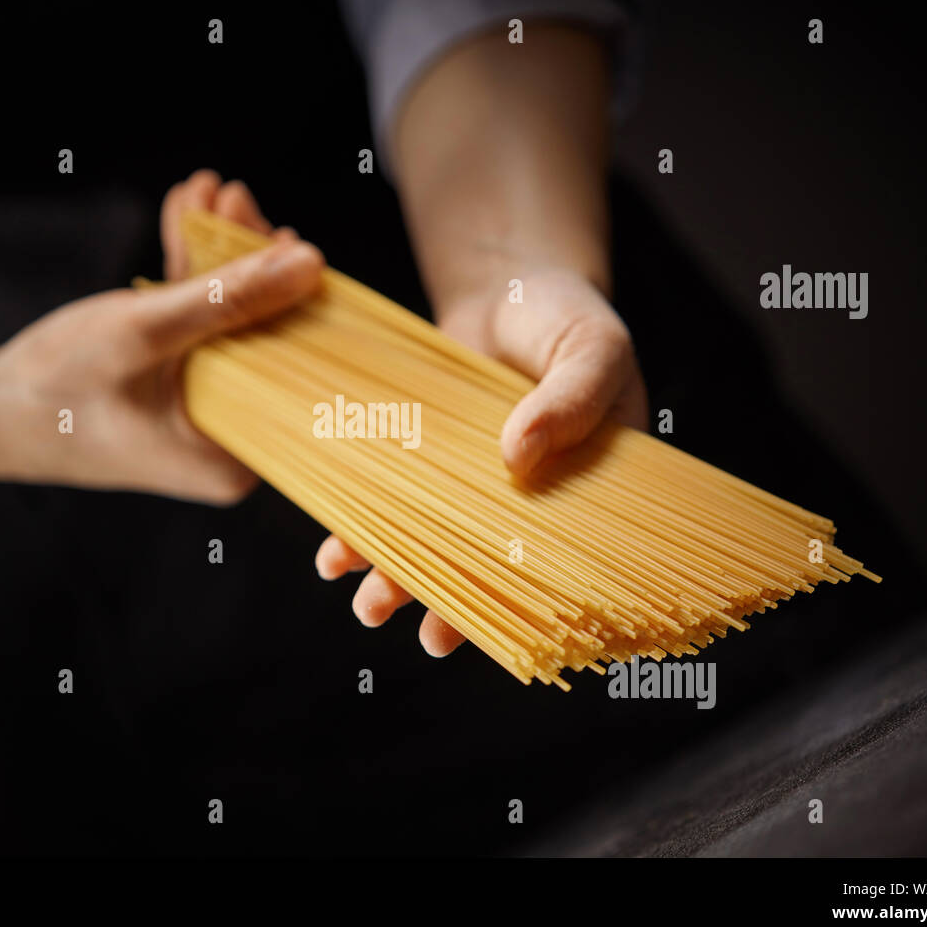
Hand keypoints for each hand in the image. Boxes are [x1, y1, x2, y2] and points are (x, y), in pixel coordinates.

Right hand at [0, 219, 322, 502]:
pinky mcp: (179, 388)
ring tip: (208, 191)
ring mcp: (204, 414)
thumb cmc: (57, 387)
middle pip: (263, 335)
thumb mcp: (147, 332)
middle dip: (248, 258)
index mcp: (234, 457)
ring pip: (230, 321)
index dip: (292, 292)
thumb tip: (310, 263)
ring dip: (218, 254)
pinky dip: (191, 274)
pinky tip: (187, 216)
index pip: (292, 364)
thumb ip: (231, 297)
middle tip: (235, 196)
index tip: (284, 231)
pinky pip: (199, 325)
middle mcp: (229, 442)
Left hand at [316, 268, 647, 654]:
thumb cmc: (562, 317)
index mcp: (589, 491)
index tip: (497, 626)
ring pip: (436, 545)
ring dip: (403, 581)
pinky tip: (337, 556)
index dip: (530, 601)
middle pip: (493, 568)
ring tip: (371, 607)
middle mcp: (529, 500)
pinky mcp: (424, 466)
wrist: (507, 290)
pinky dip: (364, 531)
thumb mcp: (590, 345)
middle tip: (428, 637)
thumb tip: (520, 456)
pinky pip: (394, 507)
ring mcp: (470, 488)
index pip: (565, 561)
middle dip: (456, 605)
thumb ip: (572, 395)